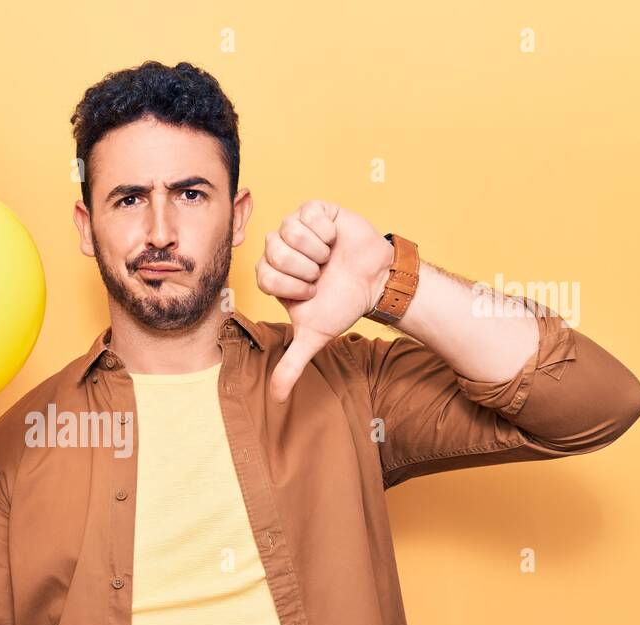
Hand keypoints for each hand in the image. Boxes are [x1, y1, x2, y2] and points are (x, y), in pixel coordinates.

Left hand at [255, 199, 393, 401]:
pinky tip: (334, 240)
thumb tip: (276, 399)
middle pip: (274, 250)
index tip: (312, 291)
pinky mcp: (314, 209)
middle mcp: (278, 248)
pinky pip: (308, 212)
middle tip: (322, 274)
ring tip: (329, 257)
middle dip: (305, 268)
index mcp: (271, 274)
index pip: (264, 275)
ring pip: (290, 230)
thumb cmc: (341, 304)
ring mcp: (294, 226)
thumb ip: (292, 364)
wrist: (375, 281)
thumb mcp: (314, 335)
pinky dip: (326, 230)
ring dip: (317, 249)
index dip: (292, 285)